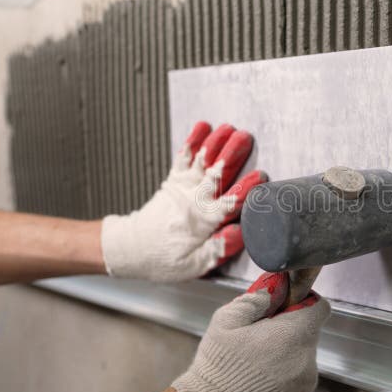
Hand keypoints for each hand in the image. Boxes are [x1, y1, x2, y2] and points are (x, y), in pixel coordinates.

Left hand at [101, 122, 265, 281]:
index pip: (228, 203)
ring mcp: (183, 187)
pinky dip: (193, 141)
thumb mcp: (194, 265)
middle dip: (231, 154)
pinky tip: (203, 126)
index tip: (259, 176)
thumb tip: (240, 233)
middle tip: (245, 137)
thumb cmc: (164, 259)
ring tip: (229, 128)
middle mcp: (194, 201)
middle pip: (216, 174)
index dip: (245, 189)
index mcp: (203, 222)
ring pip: (201, 162)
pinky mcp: (174, 180)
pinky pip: (184, 157)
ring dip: (215, 143)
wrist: (131, 248)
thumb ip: (218, 249)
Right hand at [172, 273, 330, 391]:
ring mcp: (306, 379)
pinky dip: (287, 363)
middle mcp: (306, 359)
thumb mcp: (226, 320)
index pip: (319, 307)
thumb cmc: (217, 367)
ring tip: (258, 353)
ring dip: (288, 344)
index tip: (284, 303)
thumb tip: (274, 289)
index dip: (303, 300)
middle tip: (262, 329)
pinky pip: (301, 367)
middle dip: (289, 323)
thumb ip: (256, 298)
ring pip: (305, 348)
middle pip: (310, 327)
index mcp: (292, 336)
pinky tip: (262, 368)